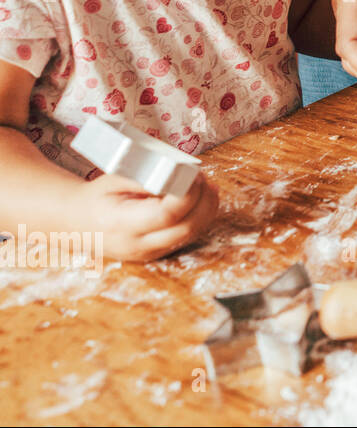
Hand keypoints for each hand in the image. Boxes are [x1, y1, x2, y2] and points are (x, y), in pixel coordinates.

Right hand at [80, 171, 218, 260]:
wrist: (77, 223)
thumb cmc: (97, 197)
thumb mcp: (114, 180)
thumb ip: (146, 178)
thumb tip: (179, 173)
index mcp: (121, 224)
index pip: (167, 214)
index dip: (188, 194)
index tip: (194, 175)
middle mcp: (136, 244)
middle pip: (185, 228)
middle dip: (203, 201)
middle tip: (204, 179)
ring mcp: (148, 253)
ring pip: (191, 235)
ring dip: (206, 210)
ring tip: (207, 187)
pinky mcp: (156, 254)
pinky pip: (186, 238)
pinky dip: (200, 219)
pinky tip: (202, 201)